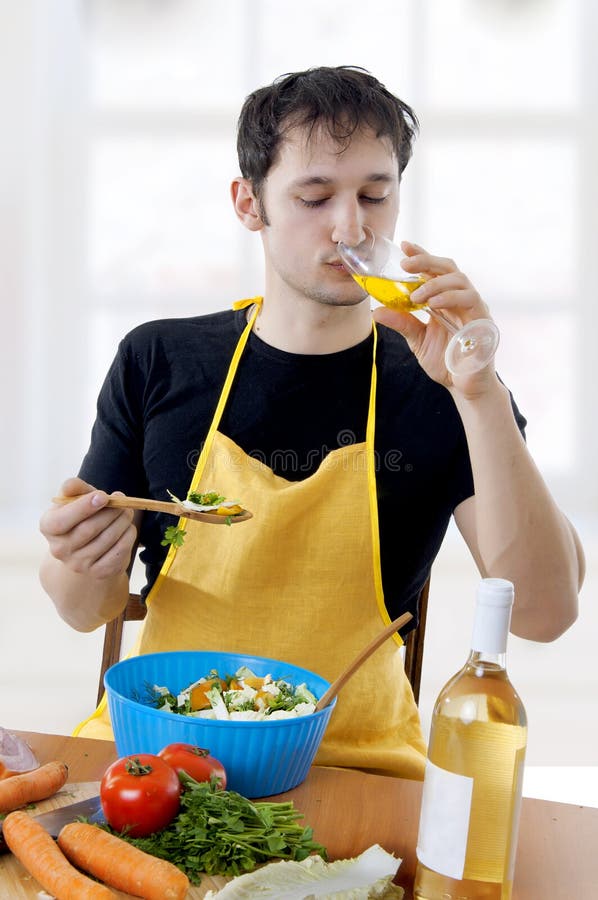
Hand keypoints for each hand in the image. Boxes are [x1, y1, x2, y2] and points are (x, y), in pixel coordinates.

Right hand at [39, 477, 137, 579]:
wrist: (87, 546)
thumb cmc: (81, 515)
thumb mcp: (74, 499)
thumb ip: (73, 488)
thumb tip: (71, 485)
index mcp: (48, 527)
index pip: (62, 520)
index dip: (83, 507)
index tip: (103, 496)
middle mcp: (59, 549)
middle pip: (89, 529)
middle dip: (111, 512)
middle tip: (124, 501)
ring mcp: (78, 564)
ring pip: (107, 540)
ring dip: (122, 522)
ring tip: (127, 513)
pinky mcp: (98, 573)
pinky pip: (119, 553)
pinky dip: (128, 537)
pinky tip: (128, 529)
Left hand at [373, 241, 496, 390]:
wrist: (464, 386)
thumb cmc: (446, 361)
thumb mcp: (418, 341)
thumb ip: (402, 323)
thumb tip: (376, 311)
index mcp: (445, 300)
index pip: (434, 271)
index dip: (421, 255)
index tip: (404, 246)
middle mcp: (461, 299)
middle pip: (448, 268)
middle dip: (426, 261)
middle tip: (405, 264)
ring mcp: (474, 307)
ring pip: (460, 280)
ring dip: (435, 283)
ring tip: (416, 295)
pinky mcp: (482, 320)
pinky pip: (470, 300)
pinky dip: (450, 298)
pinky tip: (433, 304)